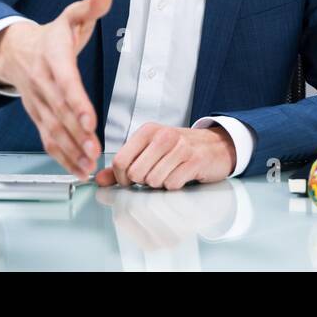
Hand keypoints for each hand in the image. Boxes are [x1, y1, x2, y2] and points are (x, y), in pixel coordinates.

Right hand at [0, 0, 111, 176]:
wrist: (14, 50)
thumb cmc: (50, 36)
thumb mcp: (70, 16)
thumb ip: (90, 6)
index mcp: (53, 59)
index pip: (66, 83)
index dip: (77, 103)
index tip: (90, 120)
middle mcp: (42, 84)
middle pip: (60, 112)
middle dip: (77, 134)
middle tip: (95, 151)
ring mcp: (38, 103)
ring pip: (53, 130)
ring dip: (70, 150)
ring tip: (89, 166)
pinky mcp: (38, 117)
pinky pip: (48, 139)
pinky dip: (61, 157)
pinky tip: (77, 169)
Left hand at [95, 123, 235, 189]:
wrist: (216, 145)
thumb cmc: (180, 149)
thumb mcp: (150, 150)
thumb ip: (124, 164)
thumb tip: (99, 179)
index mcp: (148, 131)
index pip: (120, 161)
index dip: (122, 178)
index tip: (131, 180)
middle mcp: (163, 136)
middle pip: (135, 174)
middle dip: (143, 181)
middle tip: (155, 175)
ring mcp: (180, 147)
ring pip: (153, 181)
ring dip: (160, 184)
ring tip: (170, 173)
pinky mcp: (195, 161)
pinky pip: (173, 184)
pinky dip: (175, 185)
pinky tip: (182, 175)